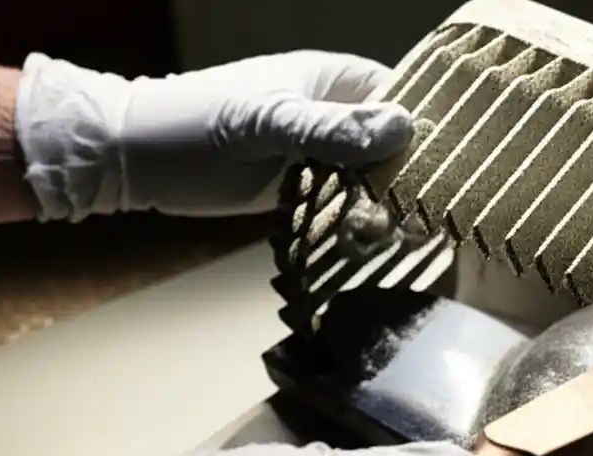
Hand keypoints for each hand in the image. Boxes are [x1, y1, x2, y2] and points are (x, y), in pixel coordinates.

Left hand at [15, 50, 411, 220]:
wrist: (136, 161)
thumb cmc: (195, 124)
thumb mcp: (269, 123)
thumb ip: (332, 129)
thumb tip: (403, 129)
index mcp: (332, 80)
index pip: (401, 93)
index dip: (429, 120)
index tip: (457, 156)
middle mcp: (333, 116)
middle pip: (394, 144)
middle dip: (411, 174)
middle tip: (426, 206)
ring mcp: (320, 155)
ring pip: (375, 179)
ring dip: (387, 204)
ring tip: (393, 227)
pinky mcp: (304, 190)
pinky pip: (347, 204)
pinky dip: (360, 222)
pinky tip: (370, 238)